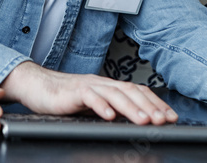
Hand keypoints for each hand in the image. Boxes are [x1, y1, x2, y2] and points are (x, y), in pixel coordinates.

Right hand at [1, 61, 177, 124]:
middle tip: (163, 121)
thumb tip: (137, 122)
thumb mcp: (93, 105)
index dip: (156, 103)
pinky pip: (88, 97)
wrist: (36, 86)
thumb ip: (112, 110)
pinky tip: (109, 116)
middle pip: (130, 91)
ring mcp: (87, 86)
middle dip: (149, 107)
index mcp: (109, 86)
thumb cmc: (65, 98)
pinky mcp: (72, 92)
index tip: (171, 117)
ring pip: (113, 94)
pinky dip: (100, 106)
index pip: (138, 91)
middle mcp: (101, 83)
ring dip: (130, 108)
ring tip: (143, 121)